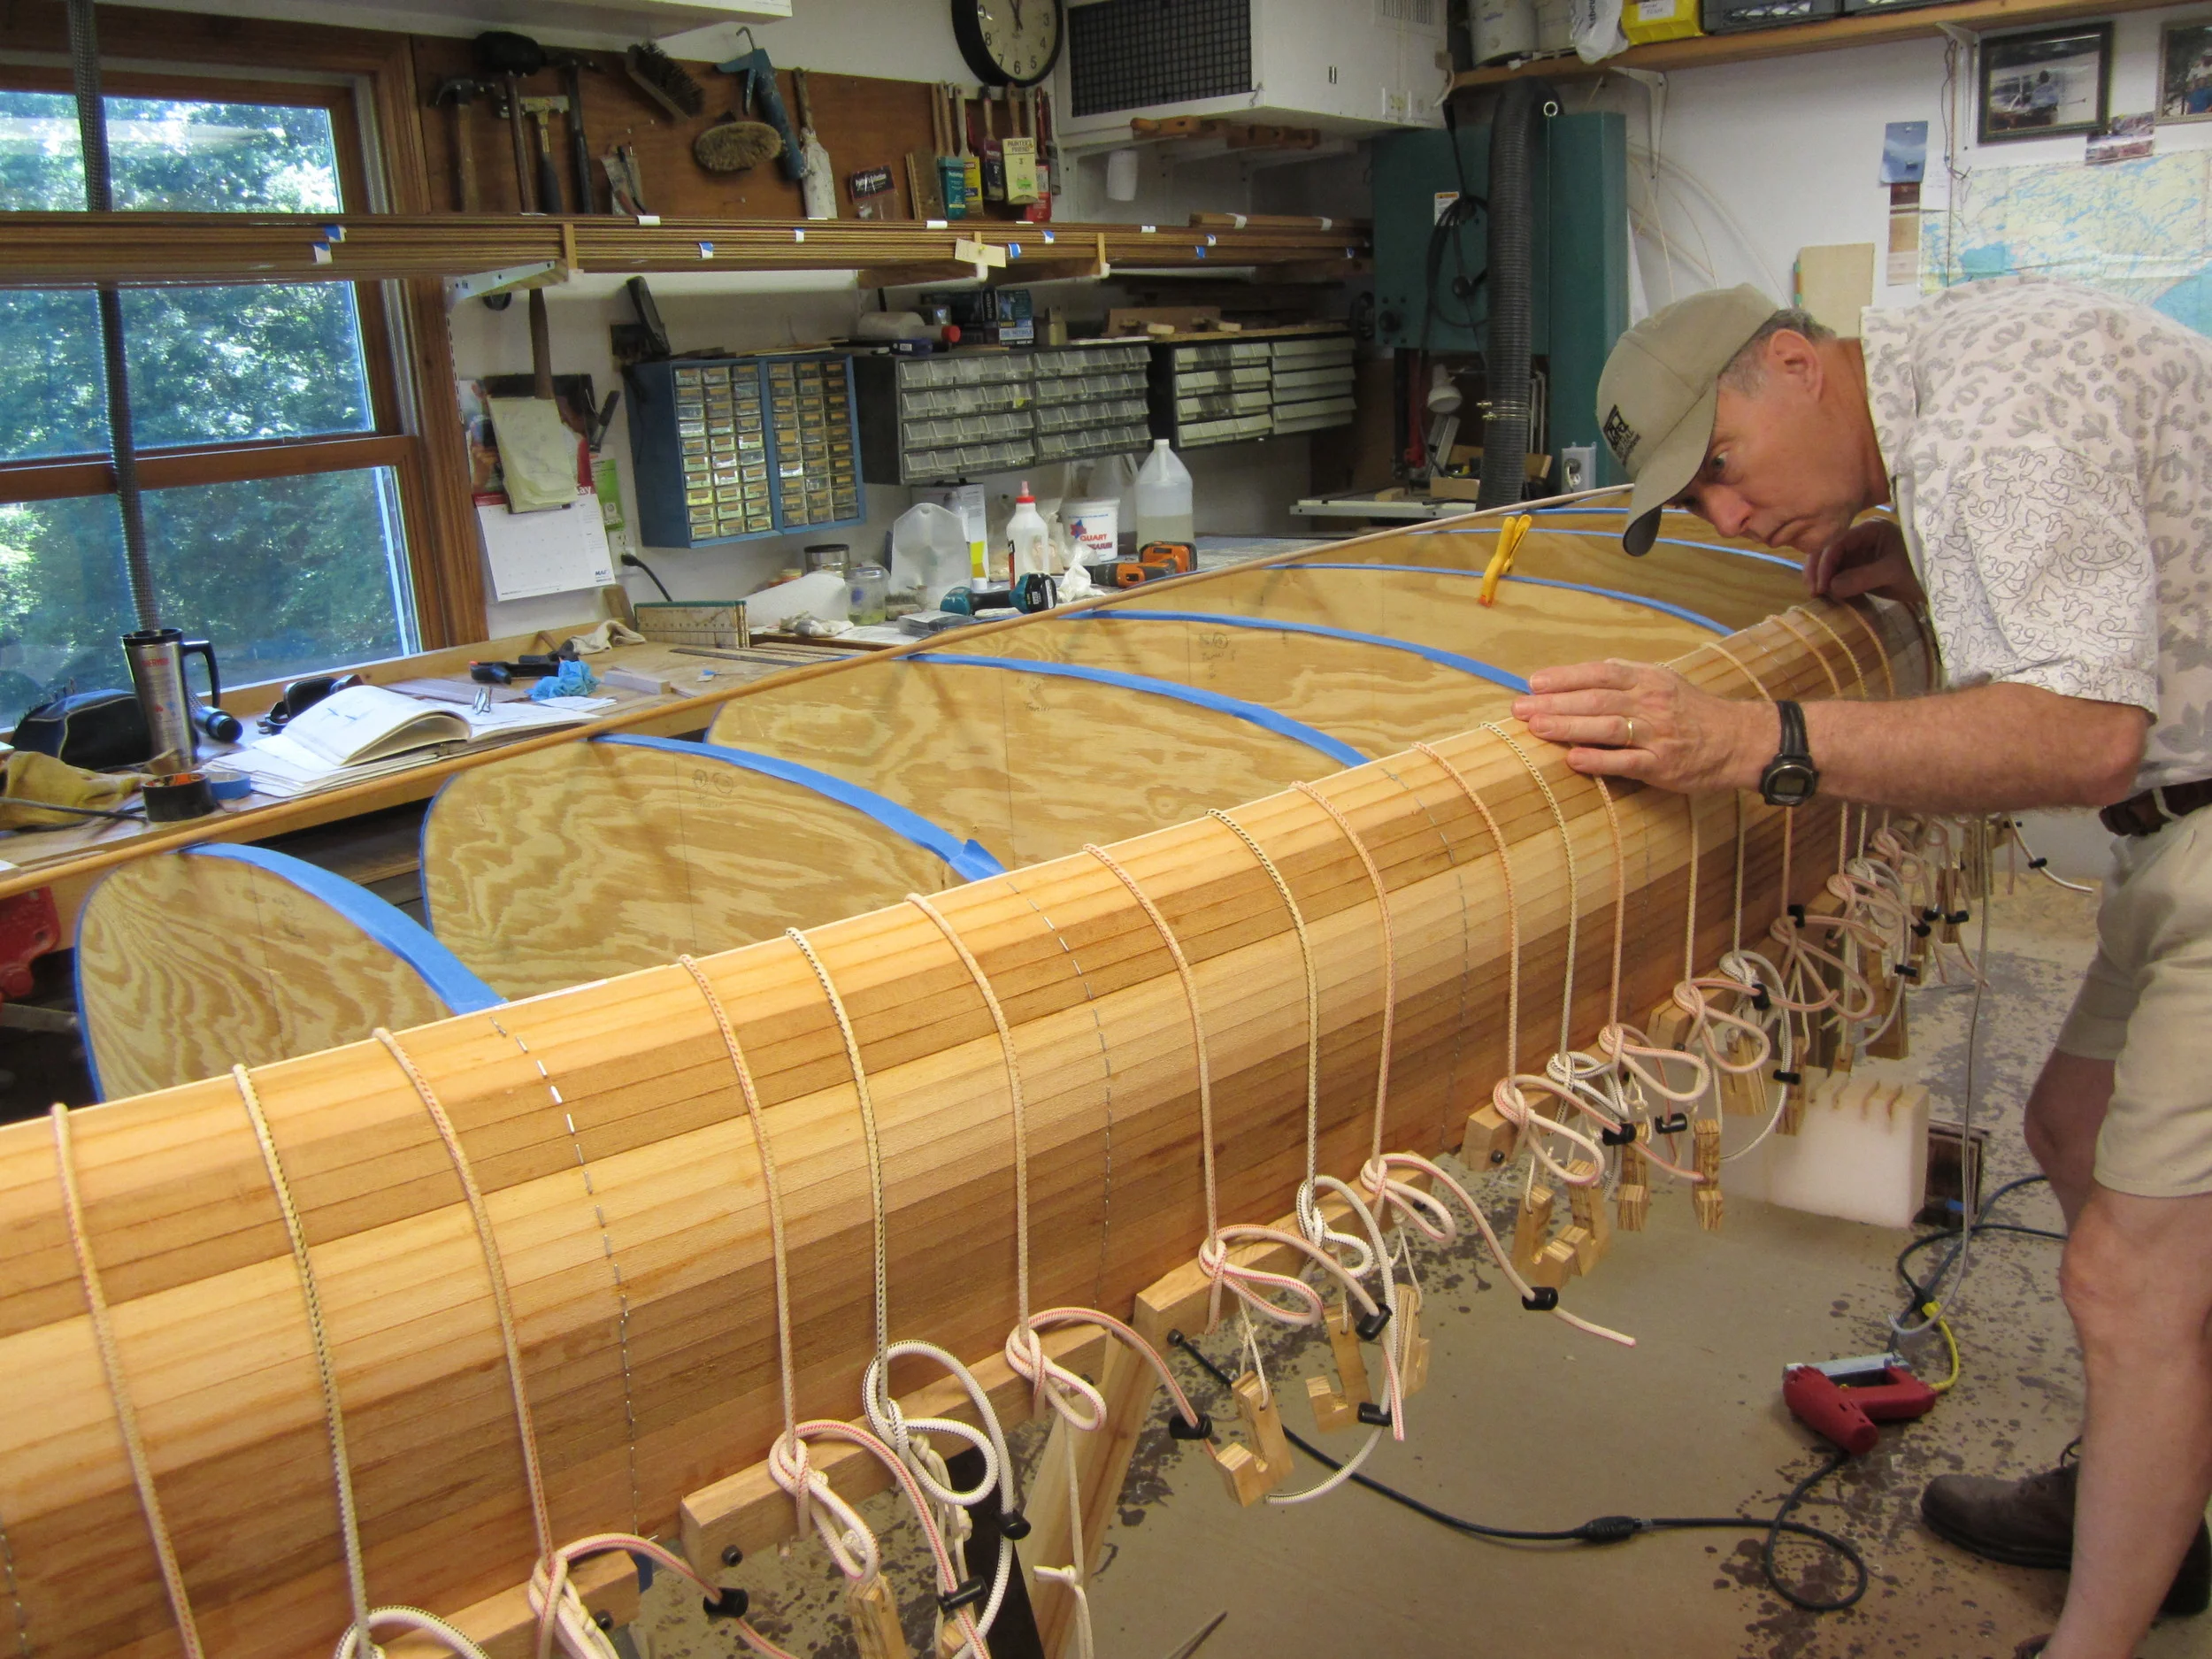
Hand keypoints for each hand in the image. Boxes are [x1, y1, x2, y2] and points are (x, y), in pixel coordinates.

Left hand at [1511, 659, 1772, 793]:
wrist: (1739, 739)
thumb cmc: (1693, 712)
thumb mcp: (1664, 683)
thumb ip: (1626, 680)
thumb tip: (1579, 679)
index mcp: (1649, 679)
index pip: (1601, 673)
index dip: (1566, 677)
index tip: (1535, 683)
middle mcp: (1652, 703)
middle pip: (1596, 700)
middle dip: (1555, 703)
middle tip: (1520, 708)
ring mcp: (1658, 734)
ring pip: (1607, 728)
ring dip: (1569, 727)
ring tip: (1537, 728)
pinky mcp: (1663, 765)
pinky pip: (1626, 762)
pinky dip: (1599, 761)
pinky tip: (1573, 759)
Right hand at [1806, 518, 1923, 606]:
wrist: (1937, 585)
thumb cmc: (1919, 572)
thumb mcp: (1892, 573)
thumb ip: (1861, 578)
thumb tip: (1830, 587)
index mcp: (1870, 530)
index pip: (1838, 542)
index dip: (1825, 563)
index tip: (1821, 586)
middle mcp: (1861, 538)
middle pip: (1829, 549)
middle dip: (1817, 569)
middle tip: (1813, 591)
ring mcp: (1860, 553)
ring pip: (1830, 561)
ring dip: (1820, 576)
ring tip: (1817, 594)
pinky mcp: (1860, 568)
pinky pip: (1838, 572)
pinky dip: (1830, 582)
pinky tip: (1826, 594)